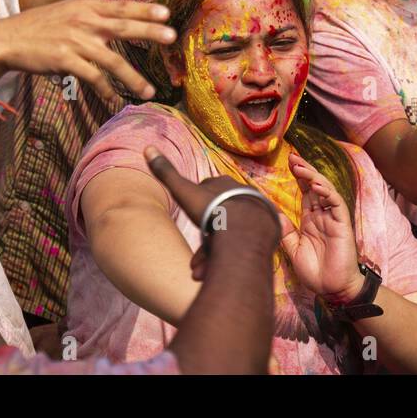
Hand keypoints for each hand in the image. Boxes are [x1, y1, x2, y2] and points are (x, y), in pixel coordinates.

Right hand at [0, 0, 173, 99]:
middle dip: (150, 31)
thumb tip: (117, 25)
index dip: (144, 9)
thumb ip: (92, 16)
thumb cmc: (38, 27)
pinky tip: (114, 99)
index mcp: (86, 5)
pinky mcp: (65, 59)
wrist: (5, 40)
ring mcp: (75, 40)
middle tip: (172, 37)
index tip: (166, 12)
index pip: (121, 6)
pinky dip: (106, 90)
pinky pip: (93, 77)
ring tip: (150, 91)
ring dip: (133, 77)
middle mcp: (83, 20)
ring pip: (112, 60)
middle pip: (123, 27)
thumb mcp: (67, 11)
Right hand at [145, 146, 281, 281]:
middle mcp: (243, 195)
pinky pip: (247, 244)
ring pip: (232, 234)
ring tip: (202, 270)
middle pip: (219, 217)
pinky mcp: (269, 231)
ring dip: (215, 253)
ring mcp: (258, 213)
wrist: (247, 232)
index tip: (189, 225)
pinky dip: (234, 256)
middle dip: (205, 238)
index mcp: (225, 184)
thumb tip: (147, 147)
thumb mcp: (185, 192)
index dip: (195, 209)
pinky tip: (221, 268)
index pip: (207, 193)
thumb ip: (166, 173)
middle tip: (194, 260)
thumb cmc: (213, 211)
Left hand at [279, 154, 360, 301]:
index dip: (298, 176)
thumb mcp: (294, 250)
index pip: (305, 192)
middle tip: (292, 157)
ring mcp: (333, 218)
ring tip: (300, 167)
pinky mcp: (343, 225)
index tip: (288, 162)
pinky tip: (316, 186)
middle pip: (314, 186)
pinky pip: (337, 203)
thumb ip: (285, 233)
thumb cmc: (316, 272)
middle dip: (304, 170)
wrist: (333, 290)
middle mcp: (323, 215)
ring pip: (326, 190)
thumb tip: (273, 215)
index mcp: (311, 219)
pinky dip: (327, 192)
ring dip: (314, 177)